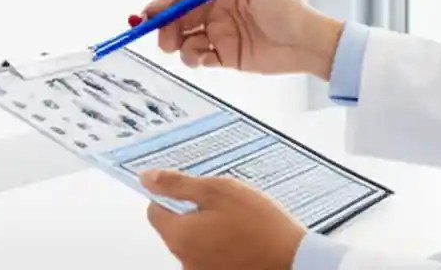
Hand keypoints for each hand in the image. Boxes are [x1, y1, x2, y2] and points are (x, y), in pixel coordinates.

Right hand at [141, 0, 343, 78]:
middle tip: (162, 39)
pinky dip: (196, 59)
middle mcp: (218, 14)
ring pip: (187, 41)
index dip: (165, 3)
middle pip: (181, 20)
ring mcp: (221, 36)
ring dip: (181, 47)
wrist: (307, 43)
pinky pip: (201, 58)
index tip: (147, 12)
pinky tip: (203, 59)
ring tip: (190, 51)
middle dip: (166, 28)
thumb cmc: (287, 9)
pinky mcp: (227, 57)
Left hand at [142, 170, 305, 269]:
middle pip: (175, 229)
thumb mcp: (218, 191)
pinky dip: (220, 248)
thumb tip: (146, 178)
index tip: (193, 192)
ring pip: (194, 244)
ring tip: (238, 224)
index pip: (154, 211)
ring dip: (208, 231)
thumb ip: (177, 184)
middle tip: (224, 205)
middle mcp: (184, 260)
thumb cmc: (260, 225)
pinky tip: (242, 240)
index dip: (170, 196)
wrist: (294, 261)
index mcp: (180, 235)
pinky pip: (209, 258)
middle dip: (193, 214)